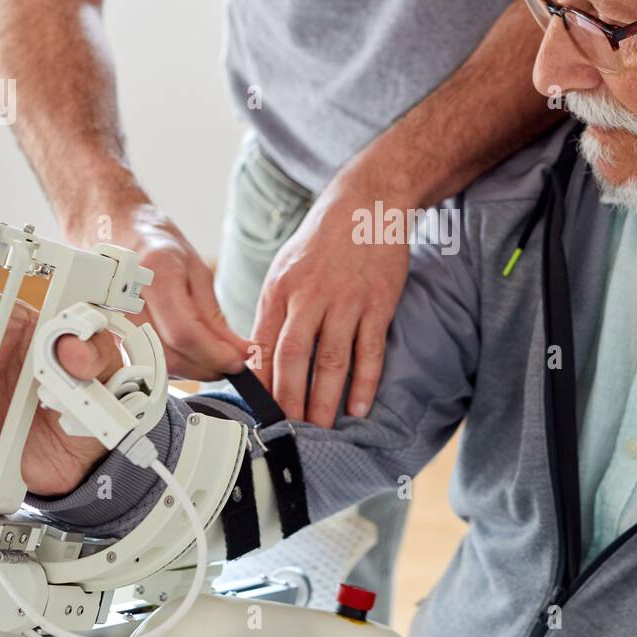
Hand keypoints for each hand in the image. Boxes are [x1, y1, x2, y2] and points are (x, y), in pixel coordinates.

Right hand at [73, 199, 249, 380]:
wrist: (109, 229)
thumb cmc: (154, 243)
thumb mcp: (196, 269)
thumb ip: (215, 316)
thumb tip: (239, 352)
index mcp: (155, 272)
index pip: (184, 333)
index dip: (216, 355)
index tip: (239, 361)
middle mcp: (127, 297)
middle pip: (170, 354)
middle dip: (208, 366)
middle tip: (233, 361)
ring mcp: (112, 316)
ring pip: (157, 363)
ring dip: (193, 369)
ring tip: (214, 355)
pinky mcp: (109, 331)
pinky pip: (145, 359)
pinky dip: (174, 363)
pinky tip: (190, 353)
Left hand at [251, 177, 410, 426]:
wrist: (367, 204)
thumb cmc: (322, 241)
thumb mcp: (285, 268)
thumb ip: (274, 311)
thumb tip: (259, 358)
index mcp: (280, 289)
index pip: (263, 345)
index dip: (260, 384)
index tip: (258, 413)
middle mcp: (309, 295)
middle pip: (293, 357)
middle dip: (290, 400)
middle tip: (289, 432)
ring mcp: (346, 300)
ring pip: (332, 360)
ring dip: (325, 400)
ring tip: (321, 430)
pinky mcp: (378, 303)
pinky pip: (370, 350)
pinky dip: (364, 383)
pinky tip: (359, 407)